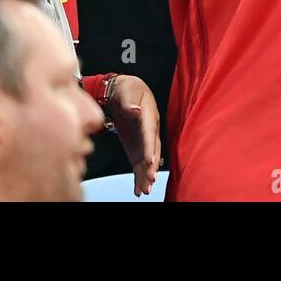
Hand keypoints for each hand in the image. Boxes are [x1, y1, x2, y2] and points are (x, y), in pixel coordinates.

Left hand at [107, 74, 161, 196]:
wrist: (127, 91)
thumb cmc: (128, 90)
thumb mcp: (128, 92)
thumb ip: (130, 102)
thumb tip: (135, 110)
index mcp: (149, 116)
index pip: (149, 134)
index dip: (150, 148)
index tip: (150, 161)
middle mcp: (150, 131)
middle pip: (153, 150)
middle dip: (152, 166)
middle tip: (150, 180)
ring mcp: (145, 140)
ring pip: (148, 160)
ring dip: (147, 175)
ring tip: (145, 191)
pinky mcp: (138, 147)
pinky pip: (140, 164)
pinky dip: (139, 177)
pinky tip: (138, 190)